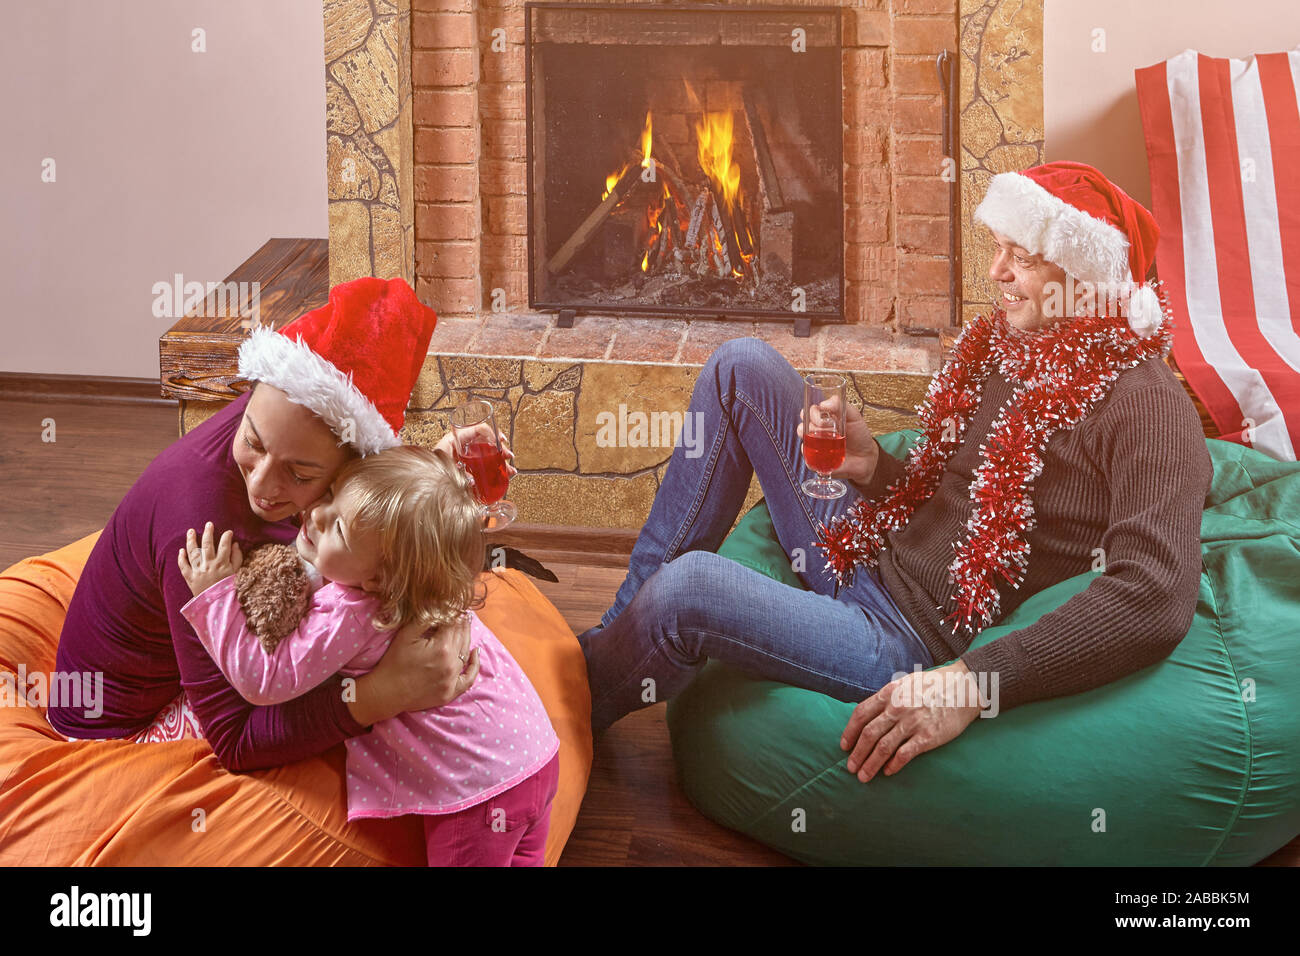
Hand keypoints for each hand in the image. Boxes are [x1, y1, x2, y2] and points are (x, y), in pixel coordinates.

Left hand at [177, 522, 242, 596]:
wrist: (217, 606)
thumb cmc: (229, 589)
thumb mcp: (237, 573)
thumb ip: (237, 558)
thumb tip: (235, 544)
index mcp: (222, 564)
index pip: (224, 545)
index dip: (226, 537)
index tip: (228, 532)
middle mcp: (209, 565)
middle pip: (207, 545)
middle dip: (208, 533)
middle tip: (209, 524)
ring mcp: (198, 571)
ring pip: (193, 552)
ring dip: (191, 540)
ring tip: (191, 531)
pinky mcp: (190, 578)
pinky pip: (183, 566)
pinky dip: (181, 558)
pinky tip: (181, 550)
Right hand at [349, 615, 479, 724]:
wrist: (387, 692)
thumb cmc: (394, 661)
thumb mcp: (406, 634)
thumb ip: (426, 618)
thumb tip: (443, 607)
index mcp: (442, 647)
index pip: (454, 624)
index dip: (455, 612)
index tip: (456, 605)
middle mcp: (451, 664)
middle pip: (461, 637)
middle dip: (462, 623)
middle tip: (464, 612)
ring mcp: (452, 680)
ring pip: (465, 653)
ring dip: (467, 637)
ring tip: (466, 625)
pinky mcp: (450, 692)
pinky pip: (469, 678)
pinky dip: (474, 665)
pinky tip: (475, 653)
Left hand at [435, 428, 516, 477]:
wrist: (423, 480)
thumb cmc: (429, 470)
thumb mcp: (443, 467)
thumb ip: (457, 473)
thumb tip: (472, 481)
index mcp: (455, 439)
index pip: (478, 428)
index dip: (492, 432)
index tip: (500, 441)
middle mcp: (462, 445)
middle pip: (487, 441)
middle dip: (501, 448)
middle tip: (508, 456)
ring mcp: (466, 456)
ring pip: (488, 454)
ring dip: (501, 461)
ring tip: (511, 470)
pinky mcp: (468, 467)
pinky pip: (485, 465)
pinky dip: (495, 469)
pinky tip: (504, 474)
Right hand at [797, 395, 877, 486]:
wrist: (866, 457)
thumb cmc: (859, 435)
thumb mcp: (854, 416)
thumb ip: (841, 405)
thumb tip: (824, 404)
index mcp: (824, 419)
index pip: (809, 412)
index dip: (812, 412)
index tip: (822, 414)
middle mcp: (817, 432)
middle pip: (803, 425)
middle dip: (812, 424)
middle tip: (826, 426)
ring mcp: (815, 446)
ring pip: (803, 440)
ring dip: (810, 436)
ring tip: (825, 438)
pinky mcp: (816, 460)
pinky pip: (806, 457)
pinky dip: (811, 453)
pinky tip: (822, 451)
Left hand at [840, 660, 983, 782]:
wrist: (965, 688)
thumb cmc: (933, 686)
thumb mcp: (905, 684)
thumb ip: (887, 698)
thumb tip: (869, 715)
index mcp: (889, 693)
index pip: (861, 714)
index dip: (849, 732)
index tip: (844, 746)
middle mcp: (897, 707)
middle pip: (869, 734)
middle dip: (857, 754)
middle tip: (850, 767)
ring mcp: (912, 722)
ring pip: (883, 748)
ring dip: (870, 764)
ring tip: (863, 776)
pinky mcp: (928, 736)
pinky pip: (904, 754)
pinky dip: (893, 765)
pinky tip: (887, 772)